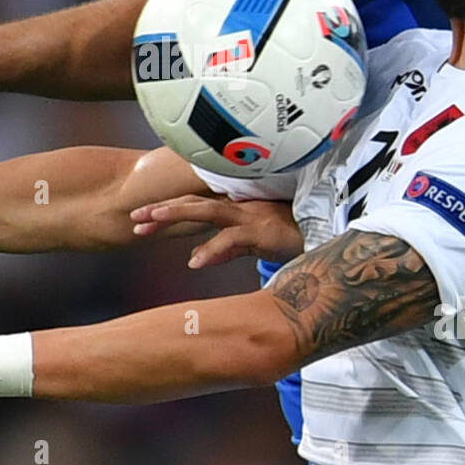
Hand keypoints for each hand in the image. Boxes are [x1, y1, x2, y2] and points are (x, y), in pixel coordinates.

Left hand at [129, 196, 303, 267]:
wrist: (332, 238)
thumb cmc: (296, 237)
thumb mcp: (256, 243)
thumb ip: (228, 247)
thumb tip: (198, 258)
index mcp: (239, 208)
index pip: (197, 203)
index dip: (168, 208)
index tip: (140, 216)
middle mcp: (242, 207)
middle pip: (194, 202)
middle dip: (162, 208)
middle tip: (133, 217)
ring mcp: (253, 217)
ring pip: (207, 211)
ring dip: (176, 215)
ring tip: (149, 223)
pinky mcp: (265, 232)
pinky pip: (234, 239)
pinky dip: (213, 249)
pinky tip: (195, 262)